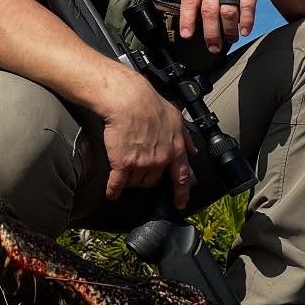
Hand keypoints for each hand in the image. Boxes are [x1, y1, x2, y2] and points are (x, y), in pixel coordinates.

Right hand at [95, 70, 194, 206]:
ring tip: (124, 167)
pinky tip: (111, 194)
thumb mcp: (177, 119)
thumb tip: (193, 150)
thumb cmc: (151, 105)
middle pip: (154, 181)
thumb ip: (186, 138)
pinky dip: (113, 190)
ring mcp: (142, 163)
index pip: (182, 177)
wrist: (129, 101)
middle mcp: (161, 160)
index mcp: (176, 150)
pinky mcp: (123, 163)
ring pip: (137, 181)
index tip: (180, 203)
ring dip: (131, 179)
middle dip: (147, 177)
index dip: (182, 193)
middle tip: (138, 168)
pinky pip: (118, 183)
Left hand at [179, 0, 273, 53]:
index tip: (187, 36)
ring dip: (229, 29)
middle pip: (209, 10)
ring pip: (228, 11)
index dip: (187, 20)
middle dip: (211, 33)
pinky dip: (246, 21)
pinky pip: (248, 6)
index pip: (189, 0)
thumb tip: (191, 20)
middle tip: (213, 47)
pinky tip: (244, 30)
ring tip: (230, 39)